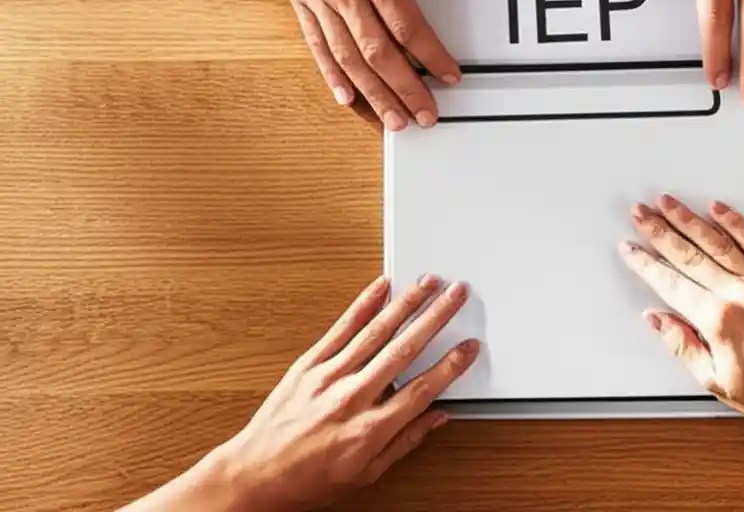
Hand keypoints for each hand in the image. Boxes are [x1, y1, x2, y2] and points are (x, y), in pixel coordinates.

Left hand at [124, 276, 478, 511]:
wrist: (254, 475)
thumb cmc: (306, 481)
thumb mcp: (366, 475)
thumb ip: (405, 442)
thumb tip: (436, 418)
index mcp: (369, 430)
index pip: (422, 389)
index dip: (451, 366)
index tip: (470, 347)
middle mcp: (351, 398)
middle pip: (404, 349)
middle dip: (436, 317)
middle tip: (457, 295)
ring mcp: (328, 377)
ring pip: (376, 331)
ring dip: (406, 303)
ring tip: (427, 282)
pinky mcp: (308, 365)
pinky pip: (341, 328)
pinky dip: (362, 305)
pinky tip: (380, 287)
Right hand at [222, 0, 483, 129]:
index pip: (408, 25)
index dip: (432, 57)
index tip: (450, 75)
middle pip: (378, 53)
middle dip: (405, 90)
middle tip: (426, 115)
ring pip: (347, 57)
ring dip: (373, 93)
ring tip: (393, 120)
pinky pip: (316, 44)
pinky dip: (331, 74)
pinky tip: (345, 96)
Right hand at [618, 194, 743, 433]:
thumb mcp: (714, 380)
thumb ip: (682, 345)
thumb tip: (657, 320)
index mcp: (719, 321)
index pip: (671, 282)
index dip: (646, 263)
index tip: (631, 249)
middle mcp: (741, 295)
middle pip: (690, 254)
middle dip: (660, 231)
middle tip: (642, 213)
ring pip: (719, 242)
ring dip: (689, 219)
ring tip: (669, 203)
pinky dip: (736, 224)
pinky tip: (719, 209)